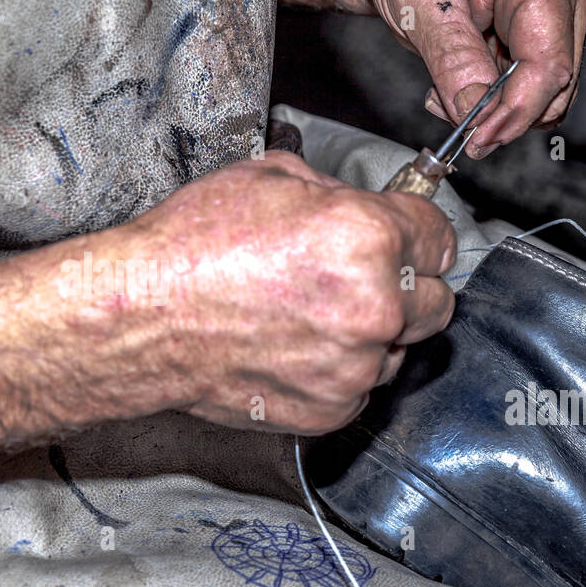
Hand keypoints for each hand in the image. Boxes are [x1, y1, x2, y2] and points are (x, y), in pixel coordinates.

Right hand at [134, 150, 456, 434]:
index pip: (442, 241)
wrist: (143, 318)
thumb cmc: (194, 249)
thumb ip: (340, 195)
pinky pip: (362, 387)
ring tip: (312, 316)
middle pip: (437, 302)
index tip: (413, 243)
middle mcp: (375, 305)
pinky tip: (296, 348)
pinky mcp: (335, 407)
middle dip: (408, 289)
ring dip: (372, 335)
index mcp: (369, 239)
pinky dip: (340, 372)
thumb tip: (368, 207)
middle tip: (362, 281)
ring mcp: (356, 364)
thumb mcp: (272, 179)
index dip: (423, 238)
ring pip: (400, 349)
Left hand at [282, 0, 585, 158]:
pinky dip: (495, 104)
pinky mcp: (536, 41)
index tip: (479, 135)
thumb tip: (474, 108)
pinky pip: (529, 90)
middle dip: (504, 115)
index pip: (550, 61)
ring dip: (497, 113)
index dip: (516, 108)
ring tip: (448, 98)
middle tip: (460, 125)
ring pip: (545, 94)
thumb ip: (451, 54)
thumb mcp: (422, 0)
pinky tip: (460, 90)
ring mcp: (553, 21)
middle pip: (555, 84)